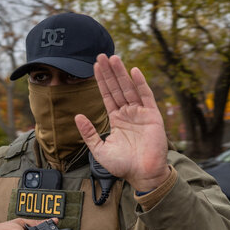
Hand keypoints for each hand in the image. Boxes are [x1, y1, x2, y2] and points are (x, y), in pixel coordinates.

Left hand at [75, 54, 170, 191]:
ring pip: (129, 88)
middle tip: (102, 55)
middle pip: (117, 88)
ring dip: (121, 73)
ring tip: (114, 58)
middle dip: (109, 72)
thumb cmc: (122, 165)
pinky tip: (134, 71)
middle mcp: (128, 113)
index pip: (107, 95)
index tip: (95, 66)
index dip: (101, 81)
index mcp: (116, 119)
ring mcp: (141, 113)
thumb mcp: (99, 149)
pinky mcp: (152, 116)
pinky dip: (140, 83)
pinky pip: (146, 96)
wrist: (142, 175)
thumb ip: (89, 132)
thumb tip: (77, 116)